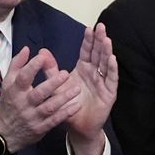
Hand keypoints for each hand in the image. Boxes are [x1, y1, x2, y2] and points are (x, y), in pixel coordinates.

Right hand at [0, 46, 79, 151]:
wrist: (5, 133)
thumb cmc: (10, 103)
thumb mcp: (8, 84)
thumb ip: (17, 65)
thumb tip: (26, 49)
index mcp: (15, 91)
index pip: (22, 78)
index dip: (31, 67)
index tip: (42, 57)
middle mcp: (23, 104)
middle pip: (38, 93)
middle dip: (52, 83)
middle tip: (66, 73)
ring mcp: (32, 117)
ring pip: (49, 107)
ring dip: (63, 98)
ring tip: (77, 88)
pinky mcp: (40, 128)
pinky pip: (55, 120)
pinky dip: (66, 113)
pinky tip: (77, 105)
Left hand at [64, 23, 117, 154]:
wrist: (77, 127)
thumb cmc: (68, 105)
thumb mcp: (56, 86)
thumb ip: (51, 70)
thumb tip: (41, 52)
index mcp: (84, 69)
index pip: (87, 52)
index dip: (89, 40)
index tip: (89, 28)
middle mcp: (95, 73)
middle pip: (98, 54)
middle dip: (100, 40)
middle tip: (101, 27)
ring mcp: (103, 82)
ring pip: (106, 64)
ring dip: (107, 52)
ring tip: (107, 39)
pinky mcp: (109, 93)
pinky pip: (111, 79)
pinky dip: (112, 69)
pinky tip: (112, 59)